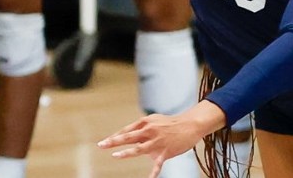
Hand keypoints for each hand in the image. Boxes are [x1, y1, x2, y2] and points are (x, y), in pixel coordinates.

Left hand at [100, 100, 225, 177]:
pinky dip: (153, 172)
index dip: (115, 136)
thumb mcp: (154, 121)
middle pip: (128, 137)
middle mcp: (150, 131)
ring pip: (139, 148)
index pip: (127, 130)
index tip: (104, 142)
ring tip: (115, 155)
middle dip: (114, 141)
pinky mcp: (166, 151)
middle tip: (102, 145)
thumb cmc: (170, 123)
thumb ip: (141, 130)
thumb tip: (129, 138)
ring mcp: (157, 142)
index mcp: (146, 123)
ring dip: (126, 152)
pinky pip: (158, 164)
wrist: (190, 125)